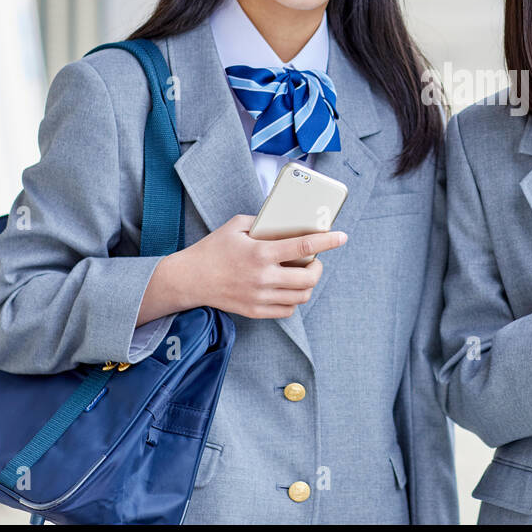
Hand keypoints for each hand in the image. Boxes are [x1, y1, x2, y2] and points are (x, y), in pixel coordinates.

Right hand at [159, 214, 347, 319]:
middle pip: (309, 278)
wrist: (189, 279)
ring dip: (308, 284)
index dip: (328, 241)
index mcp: (261, 253)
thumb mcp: (236, 225)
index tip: (342, 237)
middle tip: (315, 260)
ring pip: (301, 297)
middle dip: (319, 267)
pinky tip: (289, 289)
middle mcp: (263, 277)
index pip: (304, 245)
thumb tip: (286, 220)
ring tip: (303, 274)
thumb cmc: (213, 249)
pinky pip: (288, 310)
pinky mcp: (255, 311)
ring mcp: (260, 297)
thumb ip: (263, 222)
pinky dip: (295, 300)